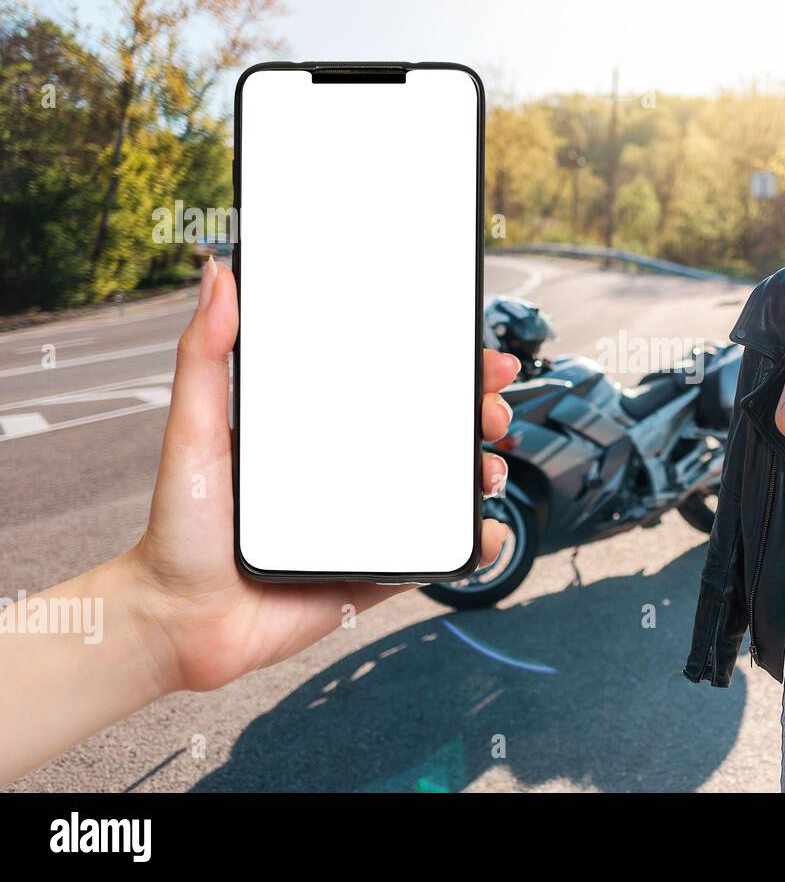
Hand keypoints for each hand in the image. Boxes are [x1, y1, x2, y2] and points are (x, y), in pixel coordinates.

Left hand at [121, 257, 520, 694]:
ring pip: (449, 490)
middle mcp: (354, 473)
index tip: (476, 354)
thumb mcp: (193, 430)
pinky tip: (485, 530)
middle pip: (437, 434)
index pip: (395, 387)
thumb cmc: (180, 527)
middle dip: (479, 414)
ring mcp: (372, 522)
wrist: (181, 622)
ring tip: (487, 468)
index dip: (444, 368)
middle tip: (491, 409)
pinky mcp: (380, 572)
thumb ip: (205, 355)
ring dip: (484, 471)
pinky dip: (477, 544)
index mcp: (322, 434)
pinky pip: (441, 555)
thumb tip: (217, 276)